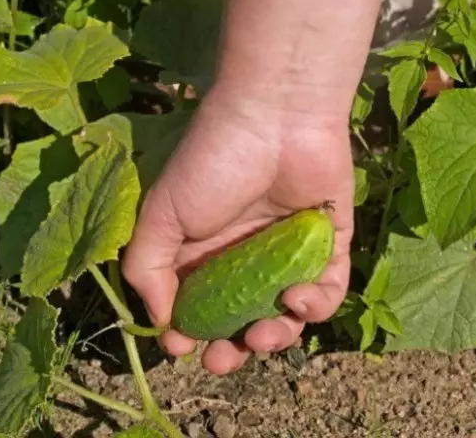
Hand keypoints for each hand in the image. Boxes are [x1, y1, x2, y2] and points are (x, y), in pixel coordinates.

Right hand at [122, 87, 354, 374]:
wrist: (275, 117)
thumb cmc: (212, 163)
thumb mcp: (160, 216)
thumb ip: (147, 270)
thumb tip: (161, 322)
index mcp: (204, 252)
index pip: (198, 308)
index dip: (190, 334)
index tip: (183, 345)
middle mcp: (245, 258)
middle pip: (242, 322)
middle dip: (232, 350)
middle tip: (226, 358)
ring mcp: (288, 254)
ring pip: (285, 317)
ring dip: (275, 338)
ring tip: (266, 334)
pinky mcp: (329, 246)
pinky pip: (328, 292)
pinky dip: (316, 306)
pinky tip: (298, 298)